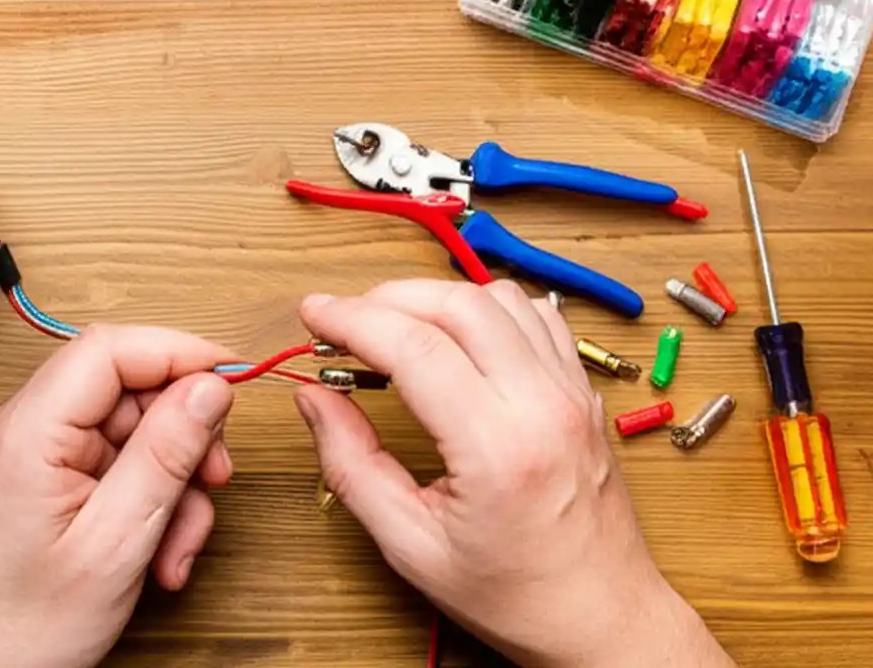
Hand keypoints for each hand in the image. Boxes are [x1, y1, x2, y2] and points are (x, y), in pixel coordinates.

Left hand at [0, 325, 235, 667]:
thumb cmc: (27, 629)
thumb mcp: (117, 542)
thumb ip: (166, 456)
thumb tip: (208, 388)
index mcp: (24, 435)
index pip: (109, 351)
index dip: (179, 354)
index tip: (230, 378)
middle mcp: (22, 432)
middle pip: (128, 390)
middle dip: (182, 437)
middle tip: (212, 477)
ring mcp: (34, 456)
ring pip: (133, 433)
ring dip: (172, 484)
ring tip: (177, 541)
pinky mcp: (48, 479)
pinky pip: (118, 464)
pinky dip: (151, 501)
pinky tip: (157, 549)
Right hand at [293, 280, 734, 667]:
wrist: (601, 617)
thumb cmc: (514, 594)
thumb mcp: (410, 545)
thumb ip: (351, 465)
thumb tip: (315, 398)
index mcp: (498, 449)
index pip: (414, 346)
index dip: (351, 319)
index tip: (313, 316)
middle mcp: (544, 406)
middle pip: (457, 303)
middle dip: (386, 298)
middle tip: (343, 323)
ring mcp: (572, 393)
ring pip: (499, 297)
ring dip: (436, 298)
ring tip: (395, 329)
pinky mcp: (583, 392)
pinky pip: (536, 317)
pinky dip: (486, 308)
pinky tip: (456, 336)